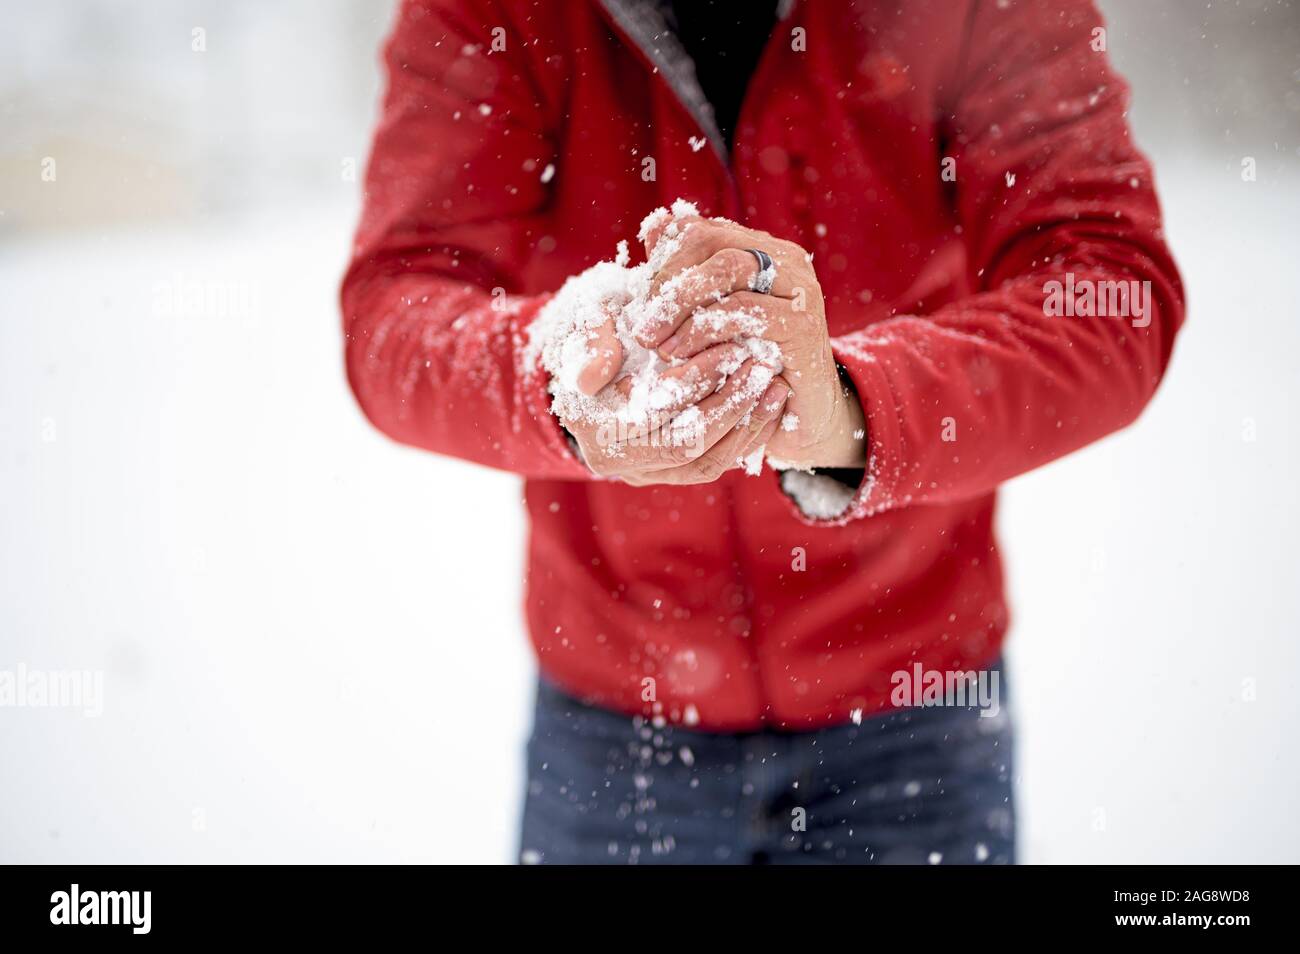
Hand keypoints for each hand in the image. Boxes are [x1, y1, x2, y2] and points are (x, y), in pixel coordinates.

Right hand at [564, 328, 789, 485]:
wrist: (595, 354)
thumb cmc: (596, 327)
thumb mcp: (585, 319)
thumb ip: (590, 341)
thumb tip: (593, 378)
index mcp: (592, 427)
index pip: (655, 414)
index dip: (697, 383)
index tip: (731, 348)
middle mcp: (621, 461)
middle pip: (688, 447)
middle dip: (733, 407)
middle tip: (764, 369)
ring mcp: (650, 471)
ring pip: (709, 462)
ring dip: (748, 425)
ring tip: (776, 387)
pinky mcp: (675, 470)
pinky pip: (718, 461)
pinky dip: (747, 434)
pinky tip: (770, 403)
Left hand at [635, 216, 865, 469]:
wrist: (797, 419)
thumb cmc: (744, 371)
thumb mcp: (707, 325)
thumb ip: (682, 282)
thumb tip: (653, 231)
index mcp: (756, 250)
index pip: (696, 228)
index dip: (660, 262)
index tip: (639, 304)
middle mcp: (782, 258)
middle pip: (709, 241)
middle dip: (666, 284)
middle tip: (641, 329)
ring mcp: (797, 287)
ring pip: (728, 268)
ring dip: (680, 306)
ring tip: (655, 345)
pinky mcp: (803, 322)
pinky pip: (747, 311)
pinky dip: (706, 330)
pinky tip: (682, 356)